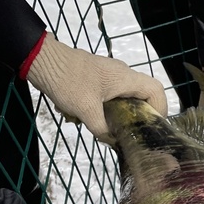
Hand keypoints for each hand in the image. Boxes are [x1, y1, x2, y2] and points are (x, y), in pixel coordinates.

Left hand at [25, 33, 167, 141]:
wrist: (42, 60)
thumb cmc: (67, 81)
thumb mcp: (86, 111)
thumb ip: (103, 130)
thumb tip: (114, 143)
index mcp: (125, 78)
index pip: (156, 91)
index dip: (161, 109)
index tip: (153, 127)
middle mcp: (122, 75)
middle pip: (141, 97)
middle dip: (136, 117)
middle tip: (129, 133)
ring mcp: (109, 76)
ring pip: (123, 99)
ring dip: (115, 115)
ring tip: (103, 127)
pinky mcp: (97, 79)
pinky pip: (108, 97)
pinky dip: (100, 109)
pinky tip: (83, 117)